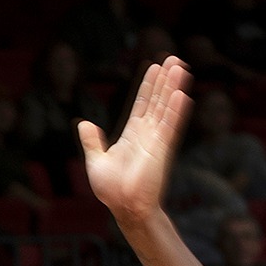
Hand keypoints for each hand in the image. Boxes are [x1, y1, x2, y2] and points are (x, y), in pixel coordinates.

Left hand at [80, 56, 193, 224]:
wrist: (123, 207)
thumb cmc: (112, 189)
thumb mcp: (96, 161)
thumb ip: (92, 141)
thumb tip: (84, 123)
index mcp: (132, 134)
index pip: (142, 104)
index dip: (148, 85)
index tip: (153, 67)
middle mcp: (147, 133)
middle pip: (157, 100)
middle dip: (165, 80)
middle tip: (173, 58)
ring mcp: (156, 140)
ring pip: (166, 108)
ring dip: (173, 88)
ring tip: (180, 67)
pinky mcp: (161, 150)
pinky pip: (170, 126)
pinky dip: (175, 111)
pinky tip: (182, 94)